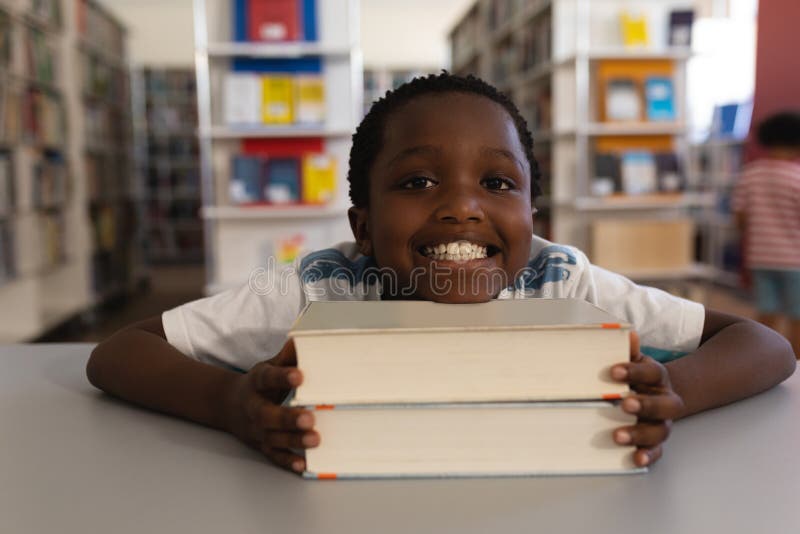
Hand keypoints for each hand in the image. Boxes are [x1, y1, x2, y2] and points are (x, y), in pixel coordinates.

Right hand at [223, 339, 318, 473]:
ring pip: (272, 438)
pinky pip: (273, 456)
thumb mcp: (268, 366)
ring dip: (293, 440)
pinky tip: (303, 464)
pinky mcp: (261, 445)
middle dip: (288, 418)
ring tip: (315, 439)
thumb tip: (304, 338)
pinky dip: (288, 461)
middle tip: (310, 416)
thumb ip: (287, 356)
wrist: (227, 405)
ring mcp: (256, 430)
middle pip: (266, 415)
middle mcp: (253, 408)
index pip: (267, 378)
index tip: (300, 375)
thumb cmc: (258, 384)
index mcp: (255, 383)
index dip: (282, 377)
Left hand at [610, 332, 684, 467]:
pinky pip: (656, 451)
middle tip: (623, 403)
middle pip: (663, 405)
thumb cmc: (636, 376)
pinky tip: (635, 458)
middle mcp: (666, 401)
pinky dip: (647, 456)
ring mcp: (663, 423)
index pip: (652, 372)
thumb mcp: (634, 360)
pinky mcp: (656, 441)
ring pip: (659, 431)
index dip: (634, 371)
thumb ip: (629, 350)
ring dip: (639, 434)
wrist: (654, 393)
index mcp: (659, 378)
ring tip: (618, 435)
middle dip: (644, 405)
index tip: (614, 371)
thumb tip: (628, 334)